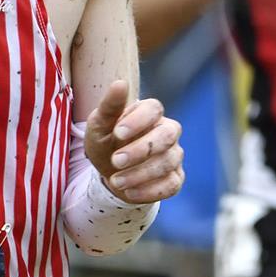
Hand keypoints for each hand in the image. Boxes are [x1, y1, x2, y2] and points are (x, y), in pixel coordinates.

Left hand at [83, 79, 184, 204]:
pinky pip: (171, 185)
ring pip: (167, 162)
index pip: (154, 109)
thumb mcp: (100, 125)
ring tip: (115, 181)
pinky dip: (149, 191)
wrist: (111, 172)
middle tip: (116, 160)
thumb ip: (109, 106)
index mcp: (150, 113)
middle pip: (167, 135)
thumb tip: (121, 83)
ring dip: (140, 174)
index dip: (139, 120)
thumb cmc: (107, 142)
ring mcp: (174, 155)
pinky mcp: (175, 179)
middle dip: (141, 149)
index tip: (117, 133)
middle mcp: (167, 132)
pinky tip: (128, 193)